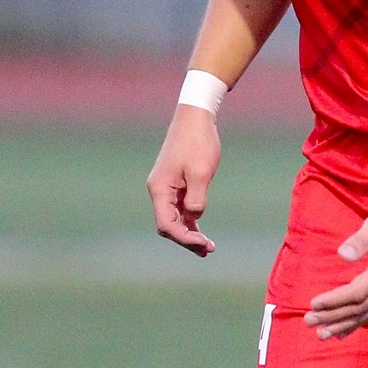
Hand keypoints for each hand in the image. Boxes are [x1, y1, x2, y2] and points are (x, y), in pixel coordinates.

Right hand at [146, 106, 221, 255]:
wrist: (196, 117)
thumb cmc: (198, 142)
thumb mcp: (201, 172)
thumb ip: (197, 199)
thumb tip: (194, 218)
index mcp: (160, 189)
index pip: (167, 224)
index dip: (184, 238)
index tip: (203, 244)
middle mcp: (159, 190)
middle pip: (168, 225)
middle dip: (186, 240)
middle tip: (208, 250)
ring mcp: (167, 188)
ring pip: (174, 219)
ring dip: (188, 233)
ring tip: (207, 248)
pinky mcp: (176, 184)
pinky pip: (179, 209)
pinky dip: (190, 221)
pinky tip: (201, 231)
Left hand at [304, 201, 367, 337]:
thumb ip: (361, 239)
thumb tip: (343, 255)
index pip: (357, 293)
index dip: (335, 301)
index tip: (314, 304)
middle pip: (359, 308)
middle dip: (333, 317)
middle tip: (309, 321)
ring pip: (367, 314)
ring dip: (343, 325)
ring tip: (322, 333)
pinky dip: (358, 323)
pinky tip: (343, 331)